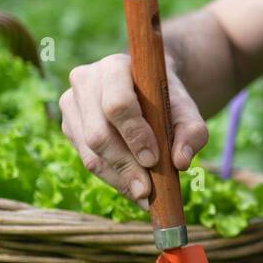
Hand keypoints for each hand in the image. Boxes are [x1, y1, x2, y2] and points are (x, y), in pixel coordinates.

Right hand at [60, 53, 208, 206]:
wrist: (147, 88)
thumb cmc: (166, 98)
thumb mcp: (187, 110)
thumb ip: (192, 132)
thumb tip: (181, 162)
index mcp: (114, 67)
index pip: (117, 105)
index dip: (134, 135)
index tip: (153, 160)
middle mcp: (86, 81)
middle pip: (99, 134)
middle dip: (125, 166)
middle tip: (148, 191)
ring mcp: (72, 104)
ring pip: (90, 152)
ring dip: (118, 179)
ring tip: (144, 195)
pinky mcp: (69, 126)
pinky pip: (87, 160)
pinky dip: (112, 178)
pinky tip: (132, 188)